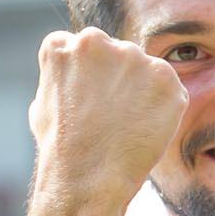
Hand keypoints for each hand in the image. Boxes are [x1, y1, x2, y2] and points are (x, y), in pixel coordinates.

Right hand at [27, 28, 186, 213]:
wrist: (89, 174)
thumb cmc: (62, 147)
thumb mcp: (43, 102)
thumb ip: (64, 77)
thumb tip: (77, 73)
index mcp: (61, 45)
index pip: (85, 49)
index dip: (92, 78)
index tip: (92, 101)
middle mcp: (95, 41)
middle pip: (118, 55)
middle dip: (120, 80)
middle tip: (115, 115)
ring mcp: (132, 56)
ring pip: (146, 71)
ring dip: (144, 92)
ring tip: (129, 124)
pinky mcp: (164, 76)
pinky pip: (171, 89)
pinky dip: (165, 108)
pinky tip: (148, 127)